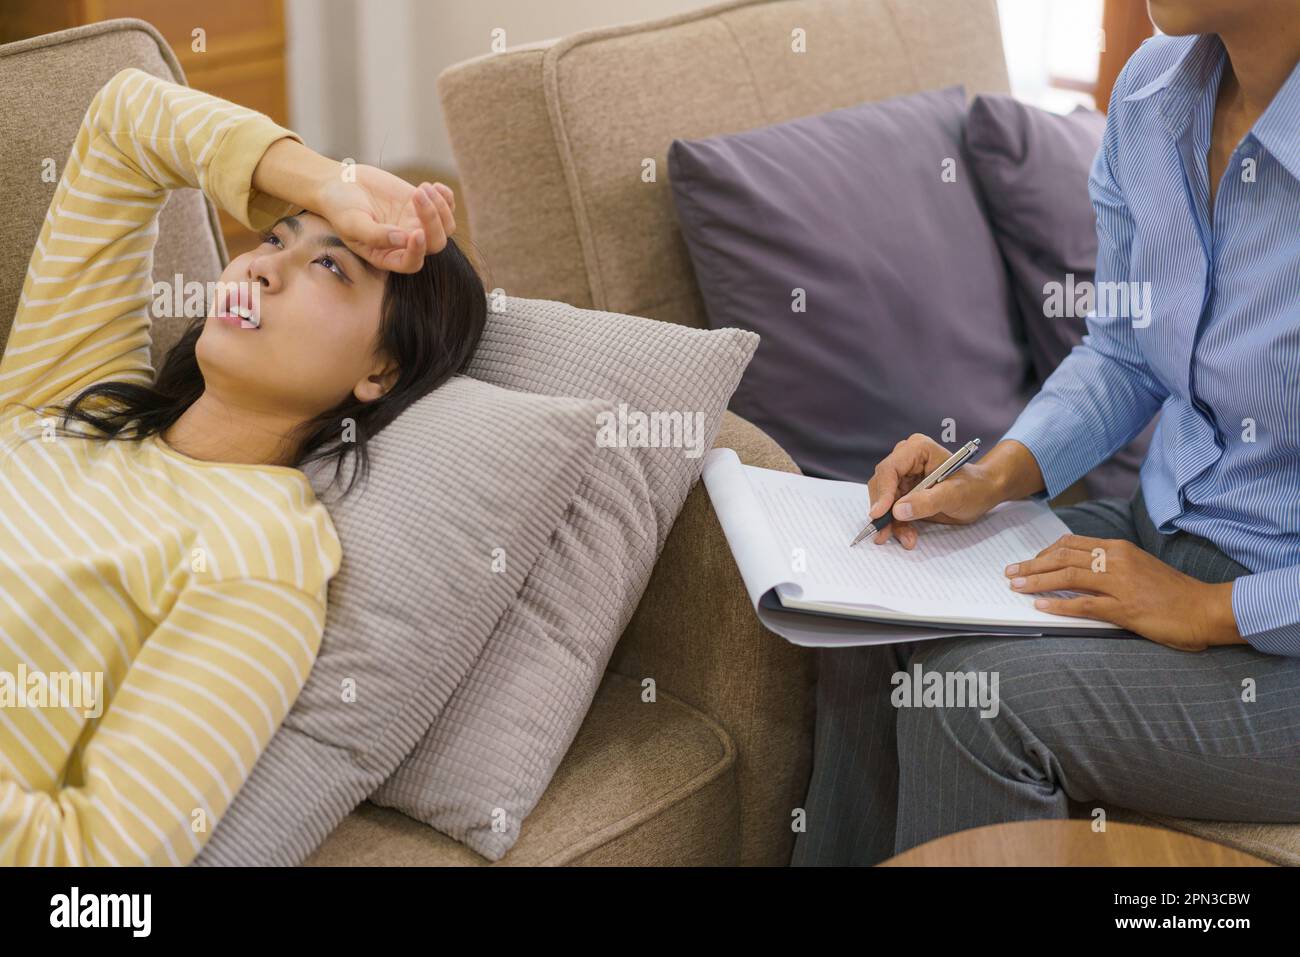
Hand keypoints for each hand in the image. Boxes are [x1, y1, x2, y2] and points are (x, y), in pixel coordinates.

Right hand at [314, 167, 456, 272]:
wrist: (341, 184)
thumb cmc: (341, 208)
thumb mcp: (351, 223)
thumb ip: (375, 235)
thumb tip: (402, 239)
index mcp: (388, 256)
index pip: (411, 263)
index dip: (418, 251)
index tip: (416, 232)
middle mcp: (406, 244)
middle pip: (435, 244)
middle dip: (432, 221)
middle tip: (417, 195)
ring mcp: (416, 225)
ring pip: (446, 227)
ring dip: (440, 207)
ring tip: (422, 188)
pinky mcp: (421, 207)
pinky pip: (446, 207)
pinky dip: (446, 197)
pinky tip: (433, 185)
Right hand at [866, 434, 1009, 548]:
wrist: (982, 494)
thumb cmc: (974, 488)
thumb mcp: (954, 495)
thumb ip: (927, 502)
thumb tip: (898, 511)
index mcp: (917, 450)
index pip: (890, 469)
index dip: (882, 492)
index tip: (879, 514)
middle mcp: (905, 459)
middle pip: (882, 486)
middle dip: (884, 512)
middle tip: (885, 534)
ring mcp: (903, 476)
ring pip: (884, 501)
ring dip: (891, 523)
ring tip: (907, 539)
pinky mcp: (903, 492)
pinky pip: (892, 510)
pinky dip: (897, 525)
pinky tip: (908, 537)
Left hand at [1005, 534, 1244, 650]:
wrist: (1206, 609)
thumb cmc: (1172, 592)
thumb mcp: (1138, 569)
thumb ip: (1109, 566)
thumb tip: (1076, 571)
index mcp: (1118, 548)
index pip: (1071, 544)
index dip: (1044, 552)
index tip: (1027, 561)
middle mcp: (1116, 560)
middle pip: (1063, 556)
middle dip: (1032, 564)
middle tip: (1009, 572)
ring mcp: (1120, 583)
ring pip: (1068, 575)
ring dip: (1037, 580)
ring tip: (1016, 586)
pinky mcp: (1125, 608)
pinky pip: (1084, 604)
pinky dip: (1058, 604)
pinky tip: (1040, 606)